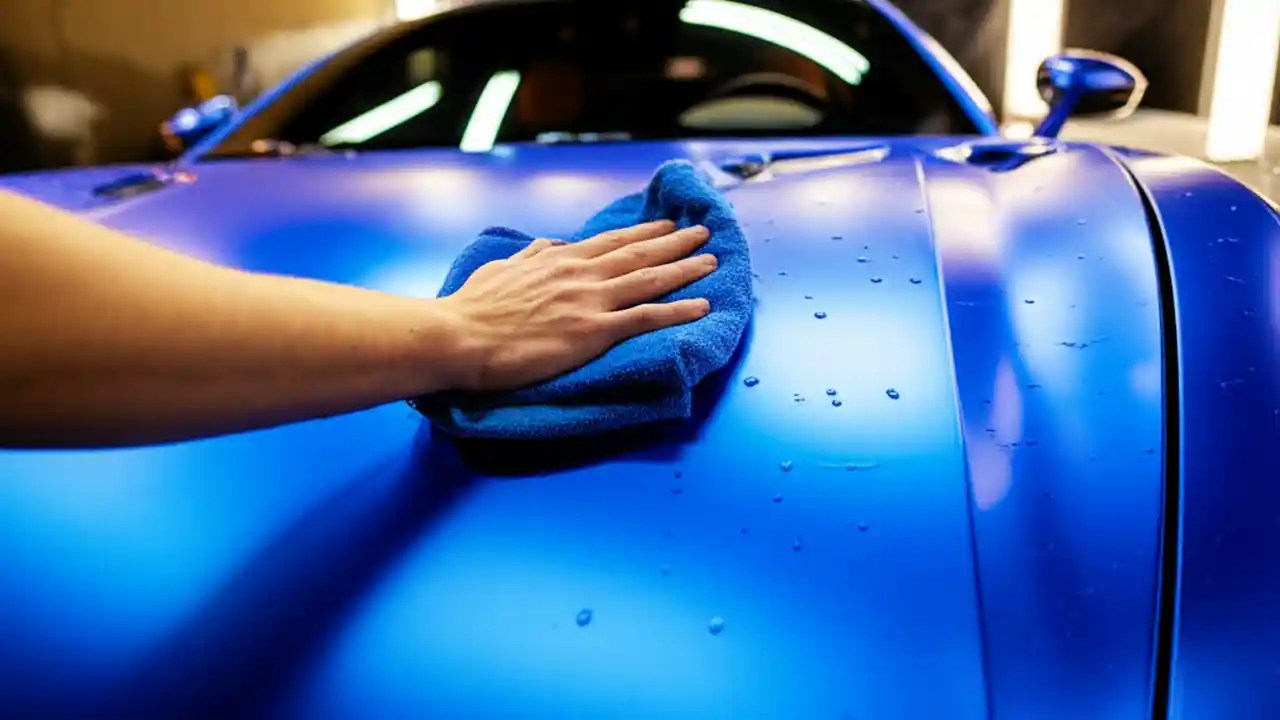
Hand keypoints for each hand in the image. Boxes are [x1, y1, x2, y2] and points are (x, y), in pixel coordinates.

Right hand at [437, 220, 715, 390]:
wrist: (461, 336)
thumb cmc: (473, 307)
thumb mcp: (503, 268)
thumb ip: (532, 255)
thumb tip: (551, 245)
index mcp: (560, 259)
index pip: (612, 241)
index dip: (644, 232)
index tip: (666, 225)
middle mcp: (582, 273)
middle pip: (639, 253)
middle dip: (675, 242)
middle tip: (704, 233)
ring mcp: (590, 301)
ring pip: (650, 279)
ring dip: (685, 269)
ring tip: (712, 262)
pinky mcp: (593, 331)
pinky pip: (646, 317)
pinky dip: (678, 310)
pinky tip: (702, 306)